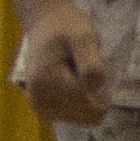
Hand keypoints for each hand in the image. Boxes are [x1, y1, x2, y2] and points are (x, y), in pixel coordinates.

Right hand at [14, 0, 107, 126]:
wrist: (46, 24)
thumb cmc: (66, 27)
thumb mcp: (84, 37)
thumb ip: (91, 66)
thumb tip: (96, 96)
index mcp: (44, 84)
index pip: (92, 101)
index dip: (100, 81)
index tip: (87, 59)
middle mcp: (39, 103)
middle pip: (91, 113)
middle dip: (95, 91)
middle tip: (83, 65)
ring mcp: (43, 110)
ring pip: (88, 117)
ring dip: (91, 95)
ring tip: (77, 71)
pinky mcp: (48, 112)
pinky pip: (82, 116)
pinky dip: (85, 99)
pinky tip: (74, 80)